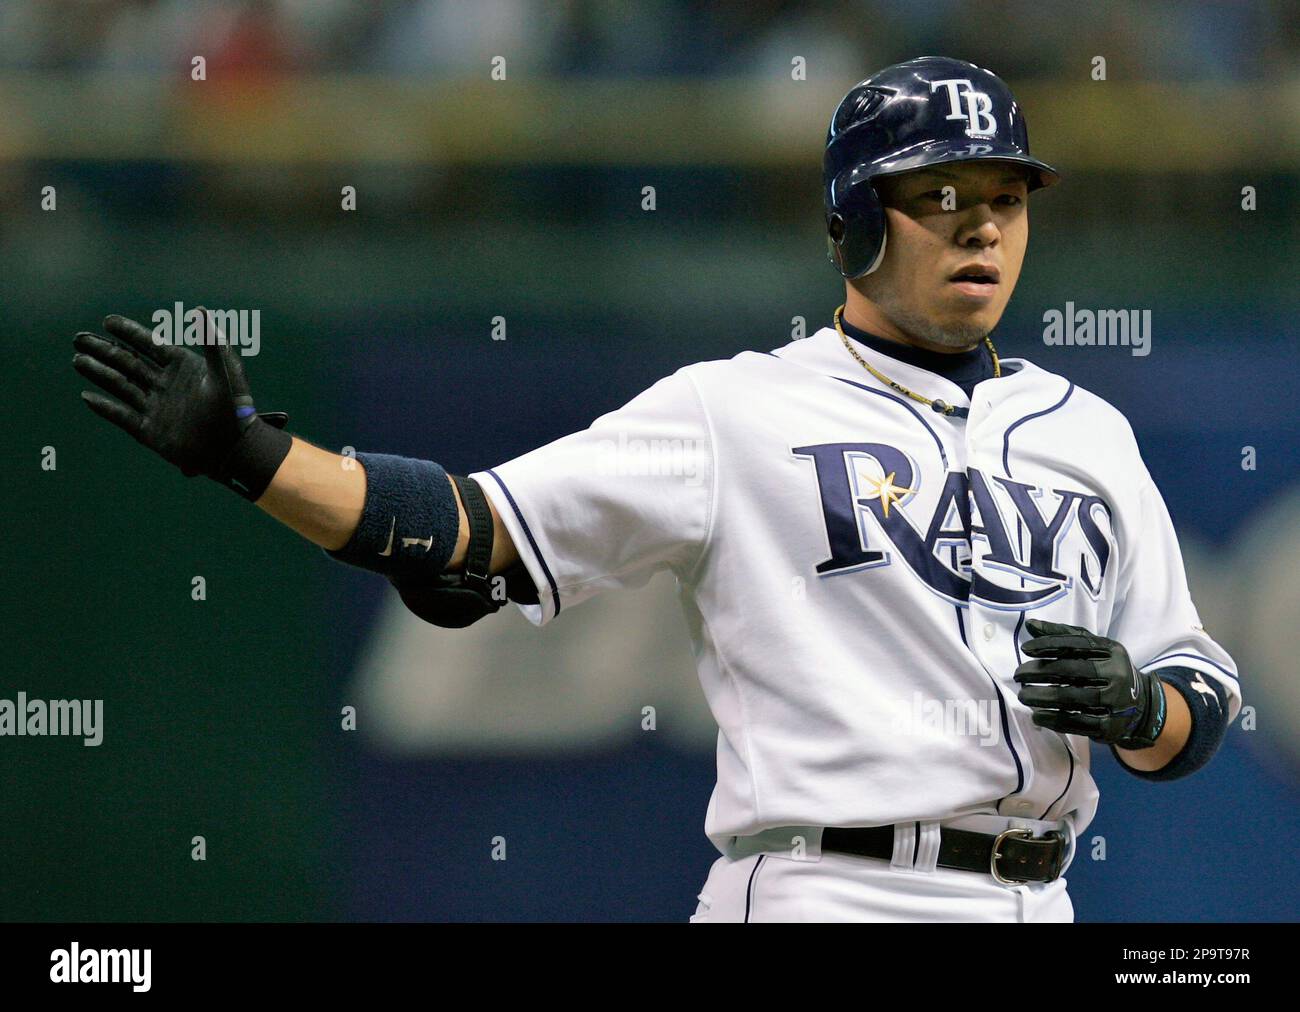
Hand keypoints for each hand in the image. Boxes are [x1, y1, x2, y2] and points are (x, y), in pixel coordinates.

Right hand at [73, 311, 288, 497]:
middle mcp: (166, 384)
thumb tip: (200, 310)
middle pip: (128, 362)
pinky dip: (105, 408)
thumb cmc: (235, 409)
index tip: (108, 320)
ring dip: (99, 373)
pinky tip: (87, 397)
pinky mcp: (150, 431)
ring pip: (121, 385)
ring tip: (77, 360)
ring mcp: (156, 407)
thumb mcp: (226, 372)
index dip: (129, 332)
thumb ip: (213, 343)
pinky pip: (122, 417)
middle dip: (104, 349)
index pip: (150, 344)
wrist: (234, 450)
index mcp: (182, 367)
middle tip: (78, 338)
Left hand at [1013, 620, 1165, 747]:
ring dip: (1042, 697)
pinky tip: (1037, 716)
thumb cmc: (1106, 670)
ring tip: (1023, 695)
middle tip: (1018, 675)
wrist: (1140, 705)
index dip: (1048, 645)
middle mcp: (1116, 674)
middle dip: (1040, 672)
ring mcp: (1115, 701)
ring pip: (1072, 698)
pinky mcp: (1110, 726)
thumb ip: (1063, 635)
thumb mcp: (1094, 648)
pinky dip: (1054, 719)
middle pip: (1072, 671)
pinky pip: (1077, 723)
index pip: (1077, 643)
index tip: (1025, 649)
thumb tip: (1030, 624)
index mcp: (1112, 651)